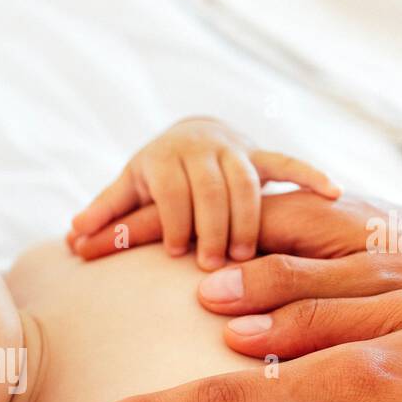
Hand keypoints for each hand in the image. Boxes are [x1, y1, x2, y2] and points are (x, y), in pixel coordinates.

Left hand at [66, 117, 339, 269]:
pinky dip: (309, 174)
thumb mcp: (127, 190)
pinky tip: (331, 192)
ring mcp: (235, 150)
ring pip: (247, 181)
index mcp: (164, 156)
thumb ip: (105, 212)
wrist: (187, 137)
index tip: (173, 252)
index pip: (172, 188)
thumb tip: (69, 236)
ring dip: (249, 216)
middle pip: (211, 186)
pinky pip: (288, 164)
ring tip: (248, 255)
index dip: (172, 219)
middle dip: (213, 225)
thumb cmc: (151, 177)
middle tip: (215, 265)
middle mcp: (201, 148)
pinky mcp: (261, 157)